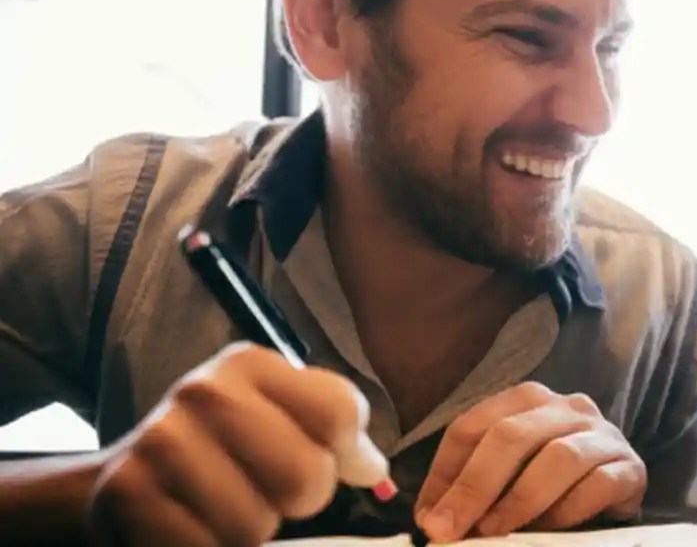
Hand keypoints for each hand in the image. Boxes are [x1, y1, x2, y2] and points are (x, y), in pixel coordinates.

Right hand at [89, 342, 384, 545]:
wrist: (124, 478)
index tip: (320, 459)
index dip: (342, 454)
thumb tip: (374, 470)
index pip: (339, 413)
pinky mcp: (126, 494)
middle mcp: (203, 392)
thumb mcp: (279, 418)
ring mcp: (160, 442)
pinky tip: (193, 529)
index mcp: (250, 364)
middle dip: (297, 500)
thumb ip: (335, 430)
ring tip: (224, 510)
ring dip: (250, 533)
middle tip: (266, 493)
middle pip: (306, 475)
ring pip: (256, 525)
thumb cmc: (222, 449)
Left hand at [414, 382, 644, 541]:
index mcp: (527, 401)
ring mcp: (603, 435)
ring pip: (559, 457)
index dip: (445, 472)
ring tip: (495, 532)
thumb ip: (472, 487)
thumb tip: (432, 518)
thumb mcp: (507, 476)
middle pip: (512, 435)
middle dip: (474, 486)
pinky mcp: (631, 468)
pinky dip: (567, 511)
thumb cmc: (551, 482)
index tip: (430, 517)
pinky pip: (598, 485)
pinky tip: (548, 531)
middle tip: (449, 530)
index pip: (473, 425)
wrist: (617, 491)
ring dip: (520, 499)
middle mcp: (567, 407)